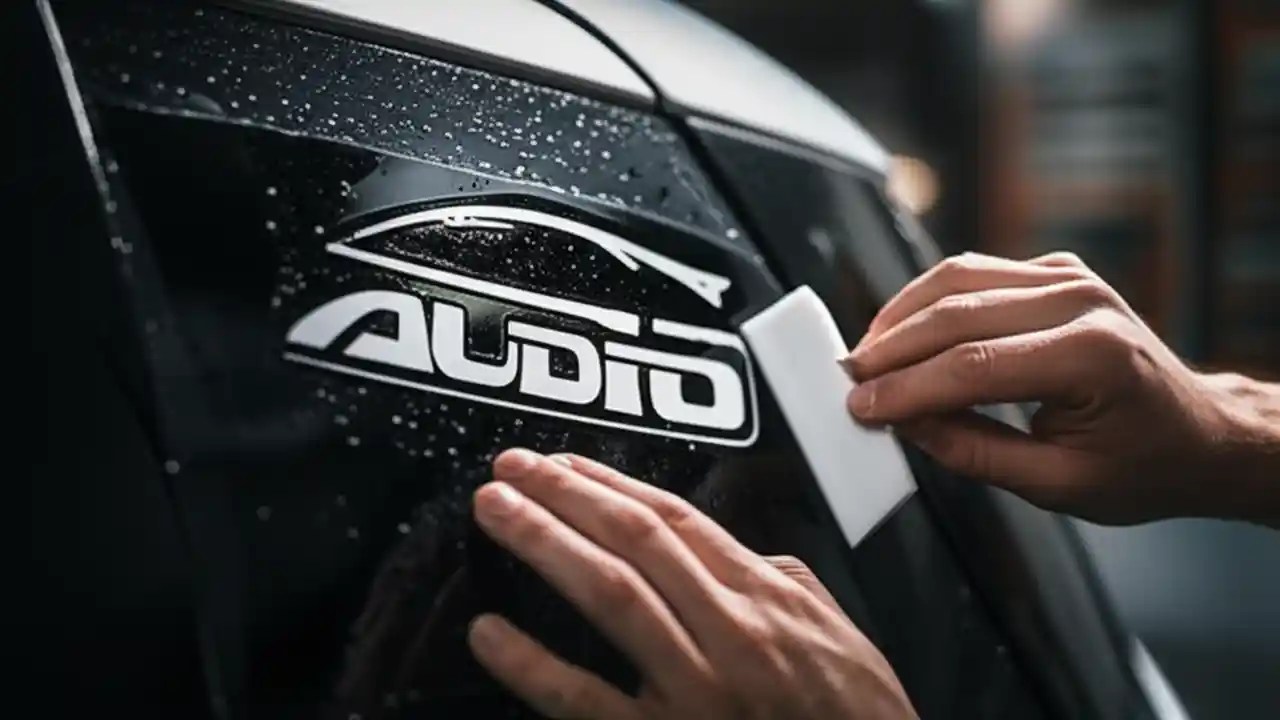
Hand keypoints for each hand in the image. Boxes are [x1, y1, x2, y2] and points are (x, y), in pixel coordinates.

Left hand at [467, 449, 917, 719]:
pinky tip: (490, 635)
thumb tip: (740, 551)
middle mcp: (732, 630)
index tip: (561, 463)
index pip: (674, 518)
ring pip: (611, 593)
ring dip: (544, 543)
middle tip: (509, 467)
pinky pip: (587, 698)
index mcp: (767, 595)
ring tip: (496, 512)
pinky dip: (532, 664)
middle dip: (564, 494)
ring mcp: (699, 687)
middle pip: (633, 538)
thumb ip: (783, 585)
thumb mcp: (837, 633)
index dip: (608, 483)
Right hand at [844, 251, 1279, 524]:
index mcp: (1092, 356)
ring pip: (957, 278)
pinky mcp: (1058, 270)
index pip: (972, 367)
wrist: (1202, 432)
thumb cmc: (1141, 465)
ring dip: (901, 315)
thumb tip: (903, 423)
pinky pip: (975, 272)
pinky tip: (904, 332)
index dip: (905, 389)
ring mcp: (1070, 277)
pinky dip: (930, 300)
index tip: (858, 408)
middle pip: (956, 313)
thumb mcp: (1057, 484)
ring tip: (866, 356)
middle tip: (846, 380)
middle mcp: (1082, 302)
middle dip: (890, 348)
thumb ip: (973, 451)